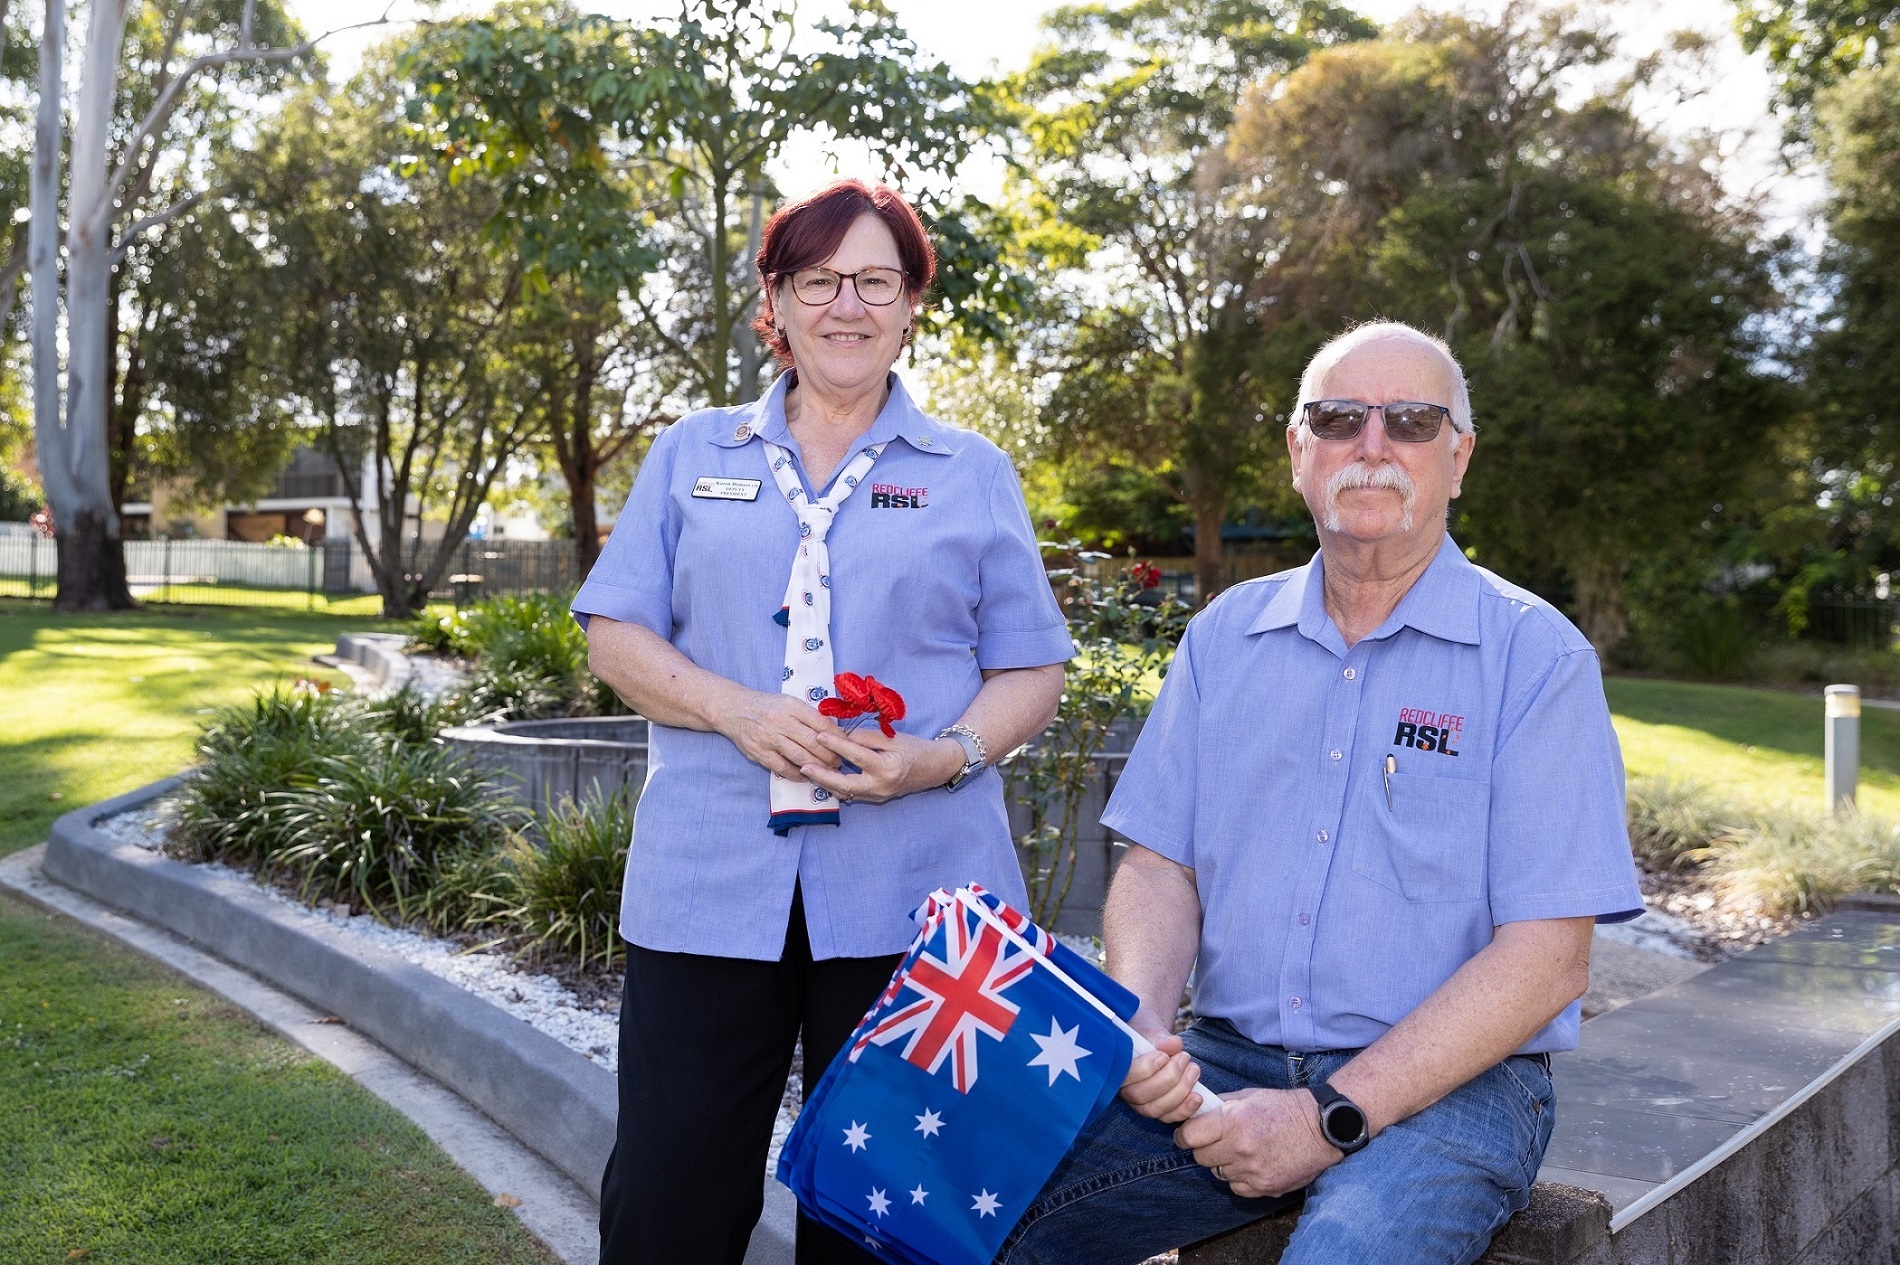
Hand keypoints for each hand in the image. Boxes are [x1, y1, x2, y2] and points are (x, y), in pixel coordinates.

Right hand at [709, 689, 842, 780]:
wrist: (734, 709)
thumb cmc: (766, 706)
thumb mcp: (788, 702)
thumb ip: (808, 715)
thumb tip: (834, 731)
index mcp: (791, 706)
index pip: (821, 723)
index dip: (837, 736)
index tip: (846, 744)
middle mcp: (781, 721)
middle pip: (813, 742)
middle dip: (830, 755)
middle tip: (839, 761)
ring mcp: (769, 738)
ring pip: (801, 757)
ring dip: (818, 766)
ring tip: (828, 770)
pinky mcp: (760, 753)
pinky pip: (783, 768)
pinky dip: (797, 774)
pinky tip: (806, 775)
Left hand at [799, 730, 963, 804]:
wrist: (935, 768)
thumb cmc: (916, 748)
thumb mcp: (893, 738)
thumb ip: (867, 737)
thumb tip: (843, 735)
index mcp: (887, 767)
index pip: (856, 755)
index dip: (836, 744)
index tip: (819, 735)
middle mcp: (881, 785)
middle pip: (844, 783)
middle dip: (822, 775)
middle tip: (803, 765)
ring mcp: (878, 795)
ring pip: (845, 791)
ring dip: (826, 782)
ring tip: (808, 771)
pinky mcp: (876, 798)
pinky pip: (852, 793)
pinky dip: (838, 786)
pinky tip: (825, 778)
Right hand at [1118, 1010, 1203, 1122]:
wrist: (1153, 1040)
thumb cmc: (1147, 1034)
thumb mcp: (1150, 1028)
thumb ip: (1159, 1037)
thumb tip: (1173, 1044)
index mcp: (1116, 1069)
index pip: (1125, 1076)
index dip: (1145, 1070)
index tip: (1163, 1056)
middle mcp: (1124, 1090)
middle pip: (1140, 1096)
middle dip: (1168, 1079)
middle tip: (1184, 1057)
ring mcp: (1140, 1104)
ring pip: (1156, 1109)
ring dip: (1179, 1091)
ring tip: (1194, 1069)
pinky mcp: (1158, 1111)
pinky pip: (1169, 1117)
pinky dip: (1185, 1109)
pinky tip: (1198, 1096)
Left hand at [1175, 1087, 1341, 1198]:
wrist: (1322, 1128)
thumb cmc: (1284, 1107)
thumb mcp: (1249, 1096)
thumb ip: (1221, 1106)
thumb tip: (1196, 1113)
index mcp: (1234, 1122)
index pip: (1189, 1137)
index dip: (1184, 1135)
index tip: (1187, 1135)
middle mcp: (1240, 1149)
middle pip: (1200, 1158)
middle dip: (1203, 1148)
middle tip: (1215, 1140)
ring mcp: (1253, 1171)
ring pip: (1219, 1173)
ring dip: (1223, 1163)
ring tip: (1240, 1150)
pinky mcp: (1265, 1187)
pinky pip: (1237, 1187)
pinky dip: (1239, 1178)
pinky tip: (1252, 1163)